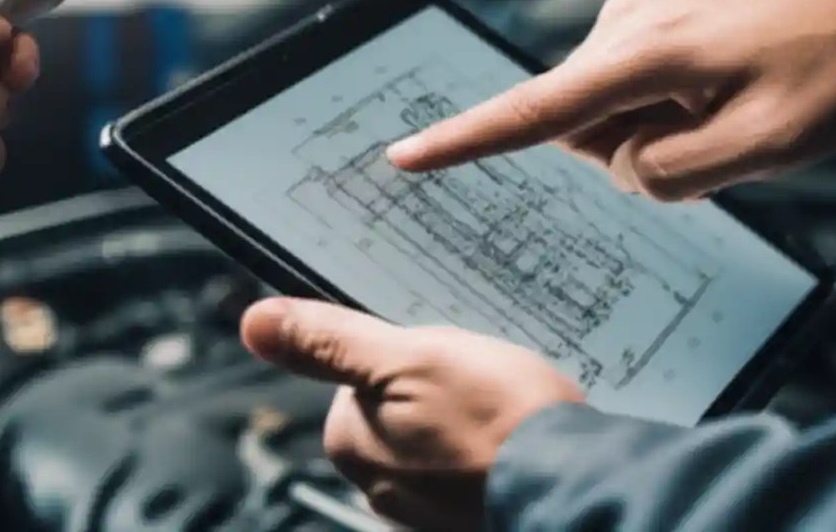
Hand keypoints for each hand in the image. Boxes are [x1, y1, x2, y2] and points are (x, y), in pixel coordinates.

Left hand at [241, 298, 581, 530]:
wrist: (579, 484)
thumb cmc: (497, 418)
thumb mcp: (406, 356)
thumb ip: (329, 341)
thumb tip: (255, 323)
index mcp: (349, 441)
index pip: (362, 376)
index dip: (406, 354)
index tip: (443, 356)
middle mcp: (376, 485)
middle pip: (399, 408)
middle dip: (437, 388)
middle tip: (480, 380)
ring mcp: (423, 510)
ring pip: (437, 438)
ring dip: (468, 421)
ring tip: (505, 412)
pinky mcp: (465, 518)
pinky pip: (469, 469)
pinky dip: (491, 452)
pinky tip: (515, 442)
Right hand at [388, 0, 835, 199]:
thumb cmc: (833, 70)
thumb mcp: (768, 148)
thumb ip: (674, 174)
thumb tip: (621, 167)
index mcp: (645, 54)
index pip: (534, 114)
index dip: (464, 141)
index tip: (403, 155)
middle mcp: (626, 18)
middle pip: (582, 123)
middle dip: (636, 147)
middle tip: (721, 134)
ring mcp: (638, 3)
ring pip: (609, 103)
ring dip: (656, 122)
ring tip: (728, 99)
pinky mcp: (652, 0)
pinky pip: (629, 74)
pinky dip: (664, 95)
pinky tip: (720, 79)